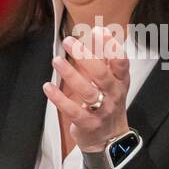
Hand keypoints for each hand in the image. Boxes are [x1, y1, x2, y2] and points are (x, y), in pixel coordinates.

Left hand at [42, 26, 130, 161]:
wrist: (110, 138)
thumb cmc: (108, 103)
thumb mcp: (113, 81)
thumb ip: (106, 58)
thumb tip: (101, 30)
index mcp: (121, 82)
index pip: (121, 62)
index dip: (112, 47)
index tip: (98, 31)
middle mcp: (114, 95)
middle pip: (102, 75)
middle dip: (85, 56)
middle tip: (69, 41)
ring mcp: (102, 110)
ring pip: (88, 91)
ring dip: (71, 75)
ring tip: (56, 60)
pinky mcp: (88, 123)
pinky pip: (73, 110)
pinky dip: (59, 99)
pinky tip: (48, 87)